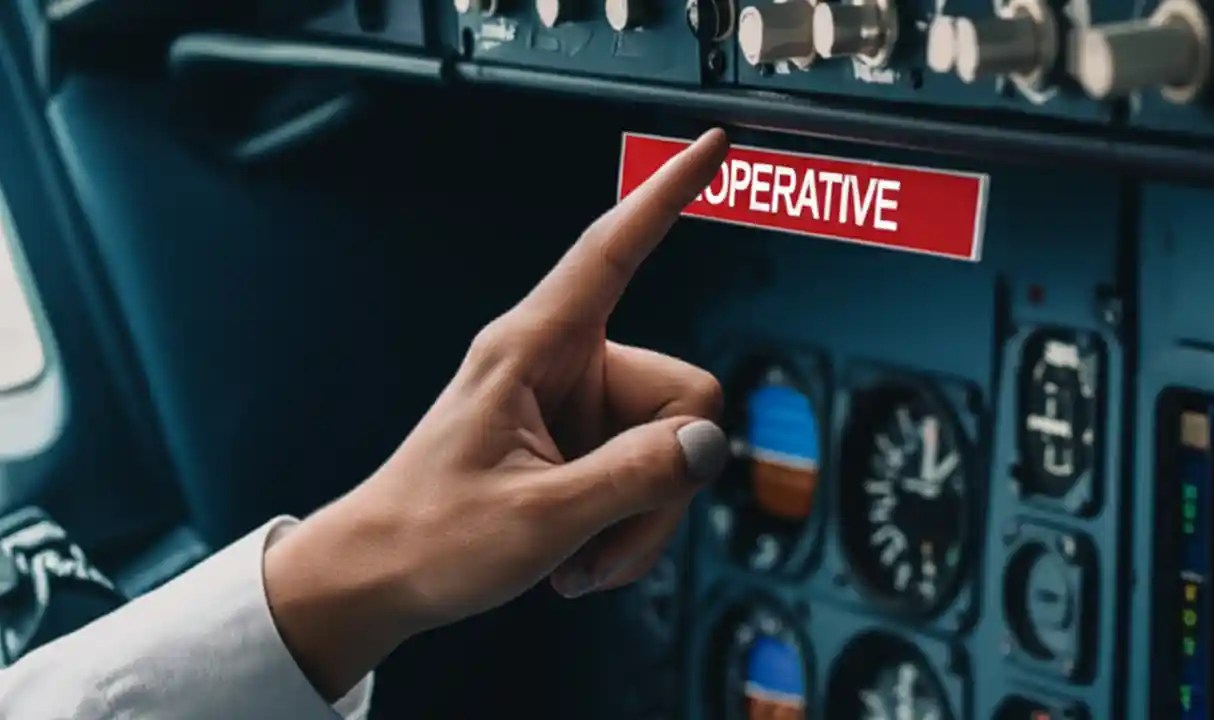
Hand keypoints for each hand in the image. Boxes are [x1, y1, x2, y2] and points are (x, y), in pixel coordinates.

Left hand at [263, 129, 731, 700]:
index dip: (666, 197)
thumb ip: (635, 477)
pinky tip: (580, 553)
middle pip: (681, 398)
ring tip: (579, 555)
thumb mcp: (539, 516)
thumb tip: (709, 444)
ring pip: (672, 449)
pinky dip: (627, 526)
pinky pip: (647, 476)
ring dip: (639, 519)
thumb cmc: (428, 535)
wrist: (381, 577)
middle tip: (603, 538)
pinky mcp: (582, 447)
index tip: (710, 146)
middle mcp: (562, 365)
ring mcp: (575, 409)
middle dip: (660, 485)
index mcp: (534, 348)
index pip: (611, 251)